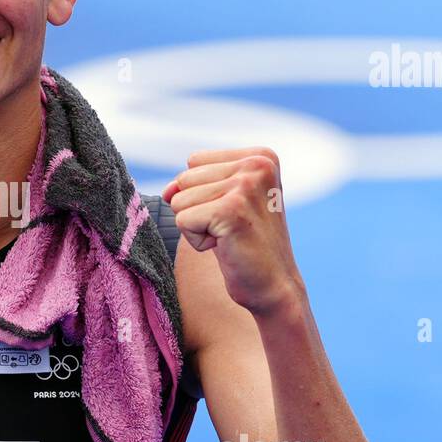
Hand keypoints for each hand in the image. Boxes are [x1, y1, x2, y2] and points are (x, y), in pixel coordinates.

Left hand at [160, 146, 304, 317]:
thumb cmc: (246, 245)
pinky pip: (182, 220)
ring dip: (197, 226)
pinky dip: (197, 241)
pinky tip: (226, 247)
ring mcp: (246, 185)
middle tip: (231, 228)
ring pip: (180, 200)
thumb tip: (167, 190)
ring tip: (229, 237)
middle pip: (184, 179)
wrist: (274, 286)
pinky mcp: (232, 210)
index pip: (195, 161)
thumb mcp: (223, 202)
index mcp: (261, 155)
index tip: (234, 213)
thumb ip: (194, 184)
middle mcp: (257, 164)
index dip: (203, 193)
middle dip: (198, 210)